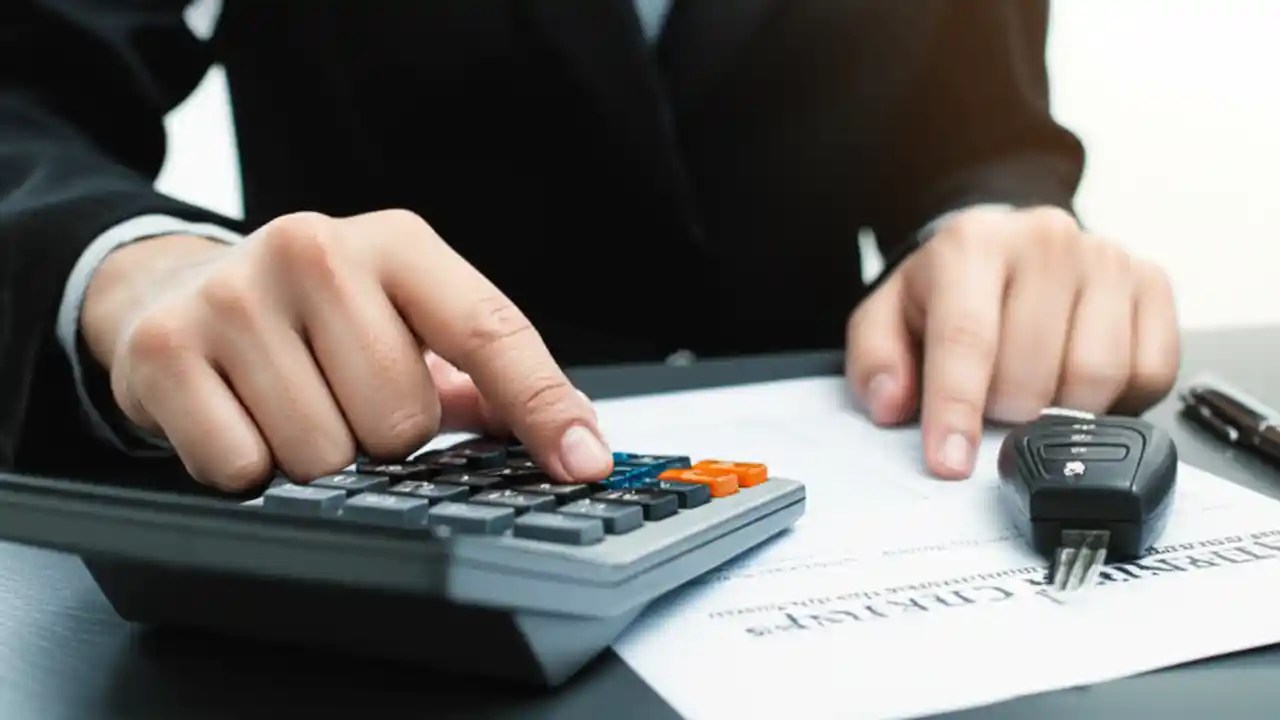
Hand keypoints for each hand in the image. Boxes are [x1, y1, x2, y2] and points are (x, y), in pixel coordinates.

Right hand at [82, 210, 611, 490]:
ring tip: (290, 403)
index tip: (581, 463)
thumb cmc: (312, 314)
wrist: (174, 288)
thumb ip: (482, 373)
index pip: (490, 331)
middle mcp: (317, 251)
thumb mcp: (401, 314)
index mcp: (397, 244)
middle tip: (345, 398)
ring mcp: (236, 296)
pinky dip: (247, 467)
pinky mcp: (166, 349)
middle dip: (382, 437)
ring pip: (323, 455)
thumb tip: (571, 436)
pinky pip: (243, 468)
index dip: (543, 406)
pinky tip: (238, 417)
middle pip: (401, 420)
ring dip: (316, 457)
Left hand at [845, 206, 1178, 478]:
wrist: (1006, 247)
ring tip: (1035, 391)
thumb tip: (890, 402)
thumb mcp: (888, 318)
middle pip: (1032, 372)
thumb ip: (875, 361)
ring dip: (1061, 410)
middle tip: (992, 404)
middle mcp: (1045, 241)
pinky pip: (1150, 373)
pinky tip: (1081, 383)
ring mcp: (1107, 259)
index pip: (967, 338)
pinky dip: (1117, 400)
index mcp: (971, 245)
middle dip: (1004, 413)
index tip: (950, 463)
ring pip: (1096, 378)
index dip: (957, 409)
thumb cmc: (948, 293)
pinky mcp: (1154, 283)